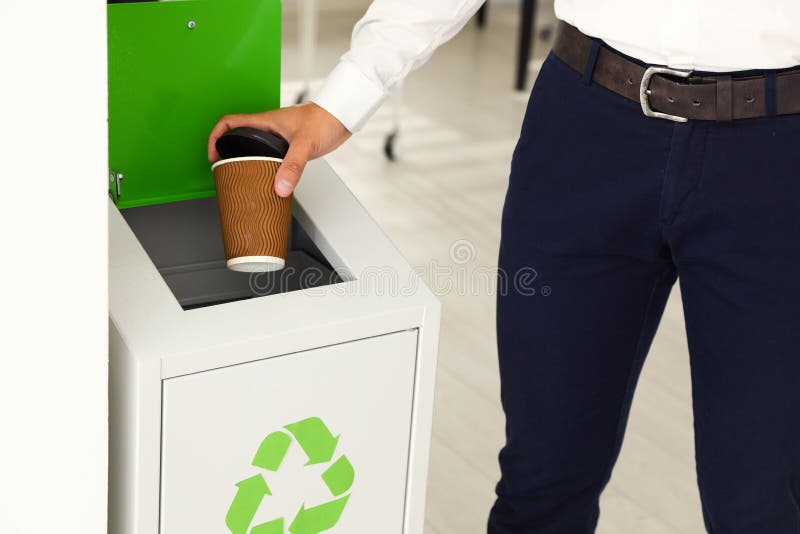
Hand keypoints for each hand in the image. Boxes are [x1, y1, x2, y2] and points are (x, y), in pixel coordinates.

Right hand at [208, 103, 350, 196]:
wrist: (343, 116)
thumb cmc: (325, 119)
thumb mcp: (306, 144)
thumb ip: (293, 166)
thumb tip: (280, 186)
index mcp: (265, 122)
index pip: (230, 122)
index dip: (216, 136)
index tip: (213, 153)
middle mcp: (269, 129)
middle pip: (239, 137)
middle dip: (228, 153)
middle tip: (226, 170)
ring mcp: (279, 137)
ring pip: (255, 148)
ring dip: (248, 161)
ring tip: (244, 178)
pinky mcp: (290, 146)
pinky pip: (271, 156)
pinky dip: (266, 166)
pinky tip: (270, 178)